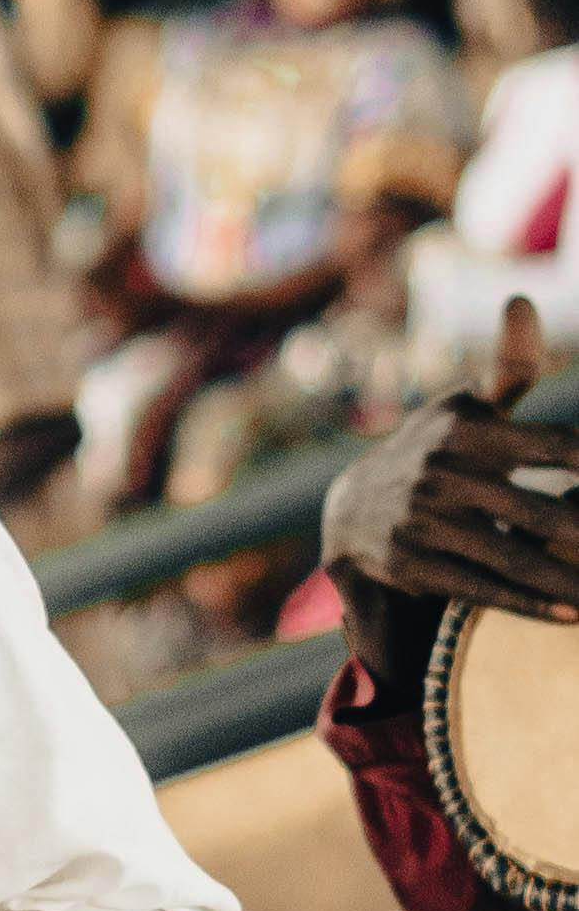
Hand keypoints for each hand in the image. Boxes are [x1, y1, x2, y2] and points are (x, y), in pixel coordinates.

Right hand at [323, 300, 578, 700]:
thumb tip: (523, 297)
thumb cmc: (436, 453)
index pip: (559, 448)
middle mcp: (442, 474)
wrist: (354, 513)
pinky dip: (533, 605)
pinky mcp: (414, 565)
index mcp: (465, 430)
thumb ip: (509, 366)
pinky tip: (574, 613)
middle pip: (544, 513)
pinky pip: (486, 589)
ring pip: (518, 558)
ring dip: (570, 580)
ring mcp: (425, 522)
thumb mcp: (465, 409)